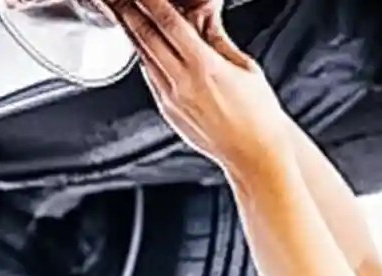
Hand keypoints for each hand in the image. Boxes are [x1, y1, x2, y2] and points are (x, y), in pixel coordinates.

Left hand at [106, 0, 291, 173]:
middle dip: (128, 12)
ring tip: (123, 15)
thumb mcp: (245, 67)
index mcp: (205, 67)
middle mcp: (183, 83)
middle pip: (146, 38)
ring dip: (131, 34)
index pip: (168, 24)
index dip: (151, 2)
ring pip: (143, 58)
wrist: (255, 154)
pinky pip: (150, 78)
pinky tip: (144, 47)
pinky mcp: (168, 112)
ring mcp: (172, 100)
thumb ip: (218, 39)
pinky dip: (145, 58)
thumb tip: (204, 16)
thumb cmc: (258, 115)